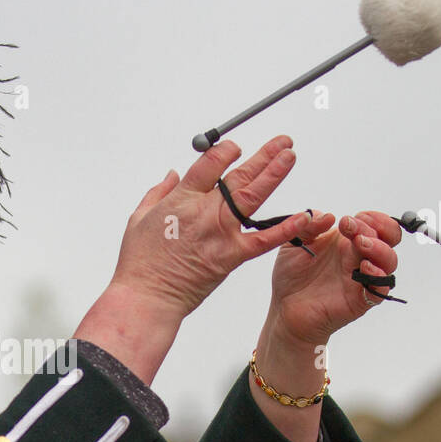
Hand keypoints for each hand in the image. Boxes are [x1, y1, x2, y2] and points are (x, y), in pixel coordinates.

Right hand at [109, 137, 335, 320]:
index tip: (235, 148)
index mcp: (181, 199)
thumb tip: (172, 174)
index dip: (226, 151)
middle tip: (281, 143)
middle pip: (239, 175)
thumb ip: (158, 192)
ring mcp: (220, 233)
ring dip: (274, 174)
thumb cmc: (140, 264)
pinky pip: (263, 239)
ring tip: (289, 157)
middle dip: (263, 155)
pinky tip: (302, 215)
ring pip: (253, 196)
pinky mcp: (231, 256)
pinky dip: (285, 228)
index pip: (211, 163)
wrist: (148, 298)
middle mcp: (204, 212)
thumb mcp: (139, 219)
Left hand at [267, 211, 401, 347]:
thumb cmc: (292, 277)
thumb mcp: (294, 243)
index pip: (375, 225)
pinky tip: (365, 268)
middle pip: (388, 239)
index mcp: (347, 242)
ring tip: (361, 244)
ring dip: (380, 248)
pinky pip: (380, 289)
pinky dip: (378, 277)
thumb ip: (308, 226)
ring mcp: (361, 278)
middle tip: (351, 229)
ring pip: (389, 261)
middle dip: (376, 228)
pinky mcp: (360, 300)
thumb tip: (328, 216)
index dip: (371, 217)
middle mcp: (357, 258)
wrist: (284, 307)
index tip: (347, 220)